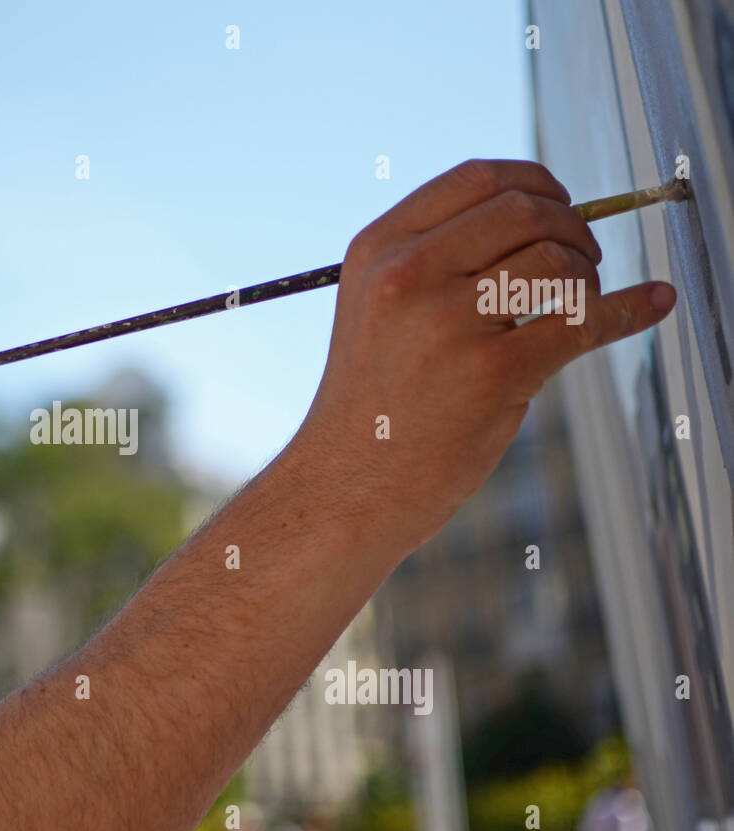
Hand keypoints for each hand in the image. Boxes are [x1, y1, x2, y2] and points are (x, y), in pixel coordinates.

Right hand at [298, 158, 675, 553]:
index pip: (477, 179)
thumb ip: (435, 259)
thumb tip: (539, 215)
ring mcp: (447, 323)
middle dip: (572, 229)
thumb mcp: (376, 308)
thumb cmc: (372, 399)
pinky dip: (627, 312)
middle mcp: (407, 276)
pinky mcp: (491, 373)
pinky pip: (582, 322)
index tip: (560, 205)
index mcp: (378, 250)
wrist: (348, 483)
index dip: (536, 183)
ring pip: (557, 262)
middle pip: (525, 211)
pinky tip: (650, 306)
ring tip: (579, 304)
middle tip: (581, 263)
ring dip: (589, 278)